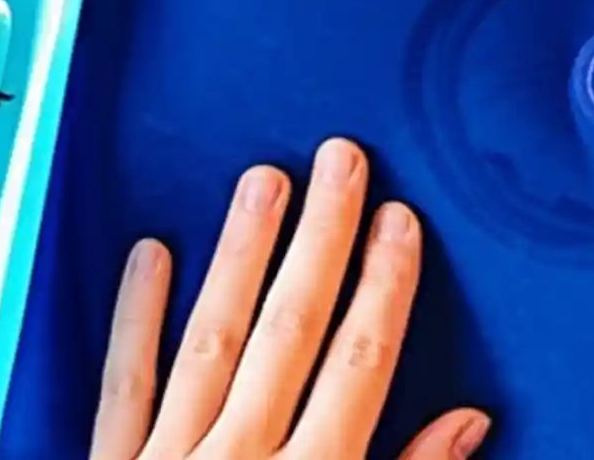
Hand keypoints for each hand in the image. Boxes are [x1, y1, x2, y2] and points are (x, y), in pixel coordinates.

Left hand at [90, 138, 489, 458]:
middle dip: (322, 241)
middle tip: (340, 164)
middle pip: (291, 331)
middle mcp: (240, 459)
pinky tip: (151, 255)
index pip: (361, 362)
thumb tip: (469, 426)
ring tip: (263, 183)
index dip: (386, 285)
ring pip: (211, 339)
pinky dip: (137, 318)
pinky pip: (124, 384)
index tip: (401, 224)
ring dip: (241, 255)